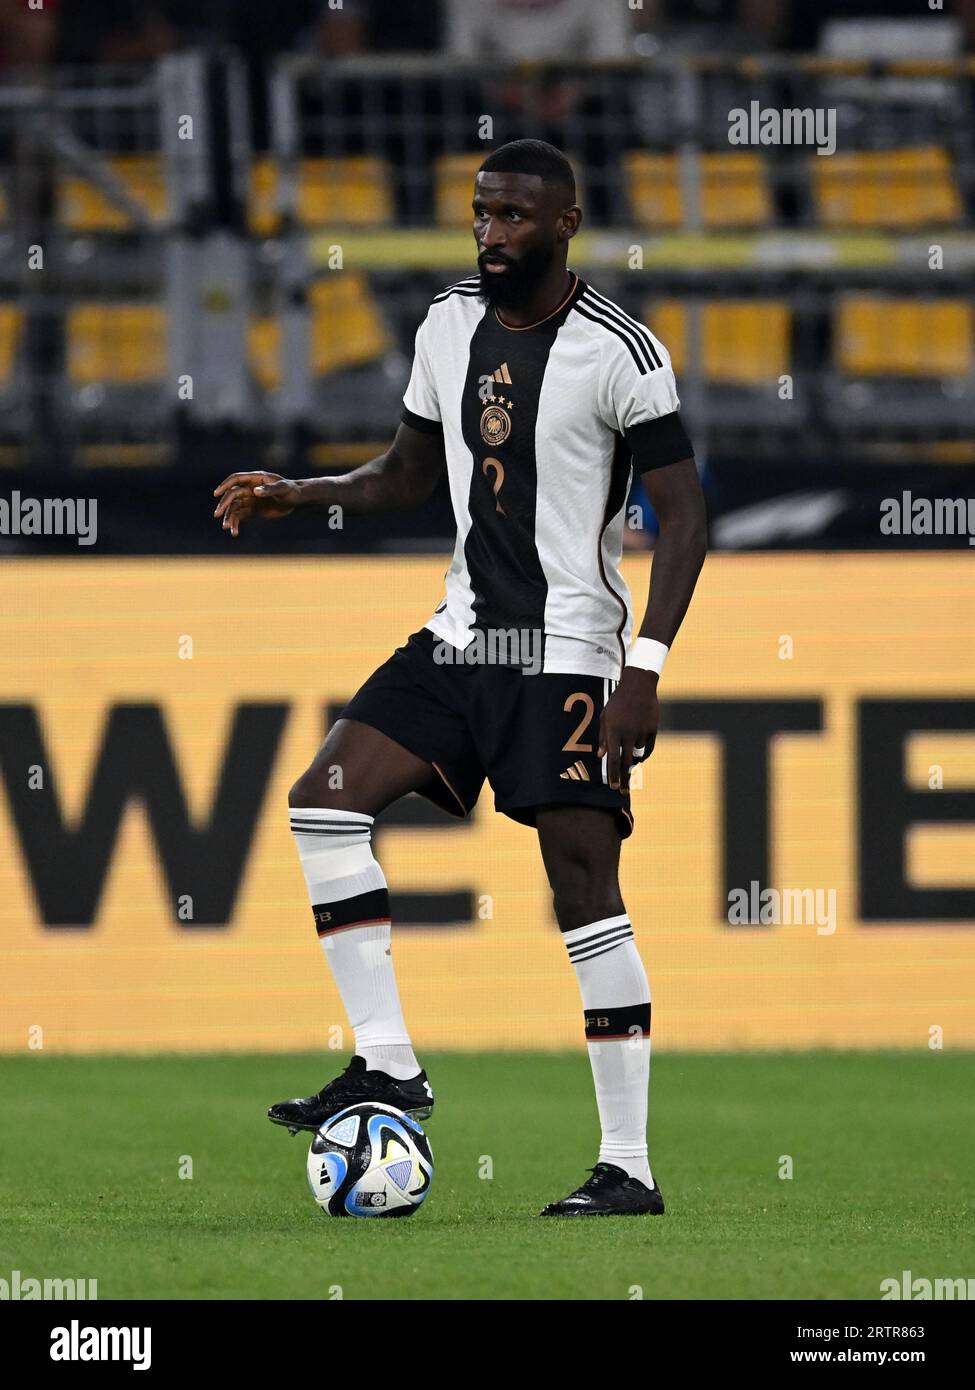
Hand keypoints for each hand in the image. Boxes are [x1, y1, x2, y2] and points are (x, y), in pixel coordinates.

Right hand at [212, 472, 300, 536]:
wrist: (297, 500)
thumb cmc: (291, 490)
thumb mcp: (282, 489)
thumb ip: (269, 489)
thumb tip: (255, 491)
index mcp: (255, 479)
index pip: (236, 479)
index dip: (225, 485)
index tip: (217, 494)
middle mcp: (249, 488)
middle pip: (232, 495)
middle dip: (224, 505)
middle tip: (218, 515)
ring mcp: (250, 499)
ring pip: (234, 508)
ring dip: (229, 517)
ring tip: (227, 527)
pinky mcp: (252, 510)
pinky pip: (241, 516)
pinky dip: (236, 524)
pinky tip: (234, 533)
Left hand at [598, 666, 658, 790]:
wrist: (638, 686)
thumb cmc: (618, 702)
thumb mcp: (605, 717)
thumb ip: (603, 737)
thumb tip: (600, 756)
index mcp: (614, 730)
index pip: (612, 758)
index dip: (612, 774)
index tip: (613, 787)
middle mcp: (628, 733)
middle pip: (626, 761)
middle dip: (623, 778)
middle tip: (623, 791)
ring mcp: (642, 731)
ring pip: (637, 754)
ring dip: (633, 760)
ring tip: (629, 761)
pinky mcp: (653, 729)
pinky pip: (648, 748)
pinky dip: (643, 754)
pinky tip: (639, 758)